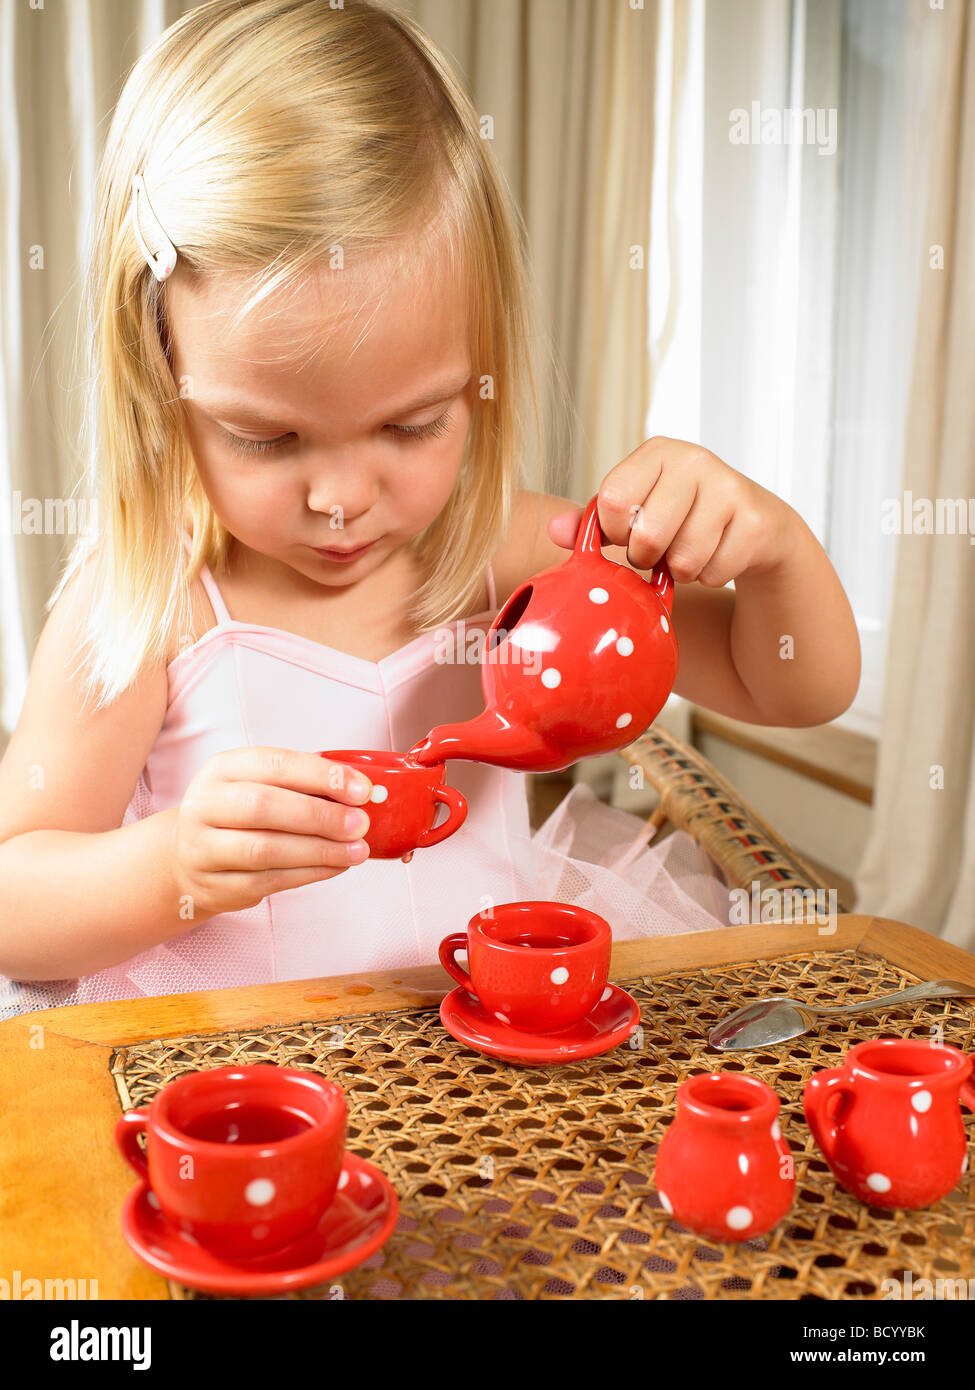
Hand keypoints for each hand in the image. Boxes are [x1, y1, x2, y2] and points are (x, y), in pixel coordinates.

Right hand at [170, 748, 373, 916]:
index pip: (275, 764)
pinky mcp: (214, 885)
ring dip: (319, 850)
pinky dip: (309, 873)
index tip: (361, 790)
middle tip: (360, 824)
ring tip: (356, 850)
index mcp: (223, 768)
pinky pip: (268, 881)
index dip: (321, 776)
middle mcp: (205, 804)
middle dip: (321, 816)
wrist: (190, 857)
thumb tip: (361, 794)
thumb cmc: (240, 814)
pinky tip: (335, 866)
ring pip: (265, 850)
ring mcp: (203, 847)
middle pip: (264, 807)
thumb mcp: (260, 786)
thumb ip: (303, 785)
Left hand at [547, 436, 791, 584]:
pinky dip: (710, 576)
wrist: (754, 523)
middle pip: (646, 535)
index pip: (612, 501)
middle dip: (647, 557)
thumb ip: (593, 521)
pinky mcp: (754, 521)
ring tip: (690, 550)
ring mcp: (728, 488)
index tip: (628, 531)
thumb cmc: (684, 515)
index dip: (615, 531)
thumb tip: (554, 529)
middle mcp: (693, 460)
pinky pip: (714, 573)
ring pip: (683, 560)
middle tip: (659, 548)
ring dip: (681, 570)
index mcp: (656, 452)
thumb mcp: (637, 510)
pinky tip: (718, 553)